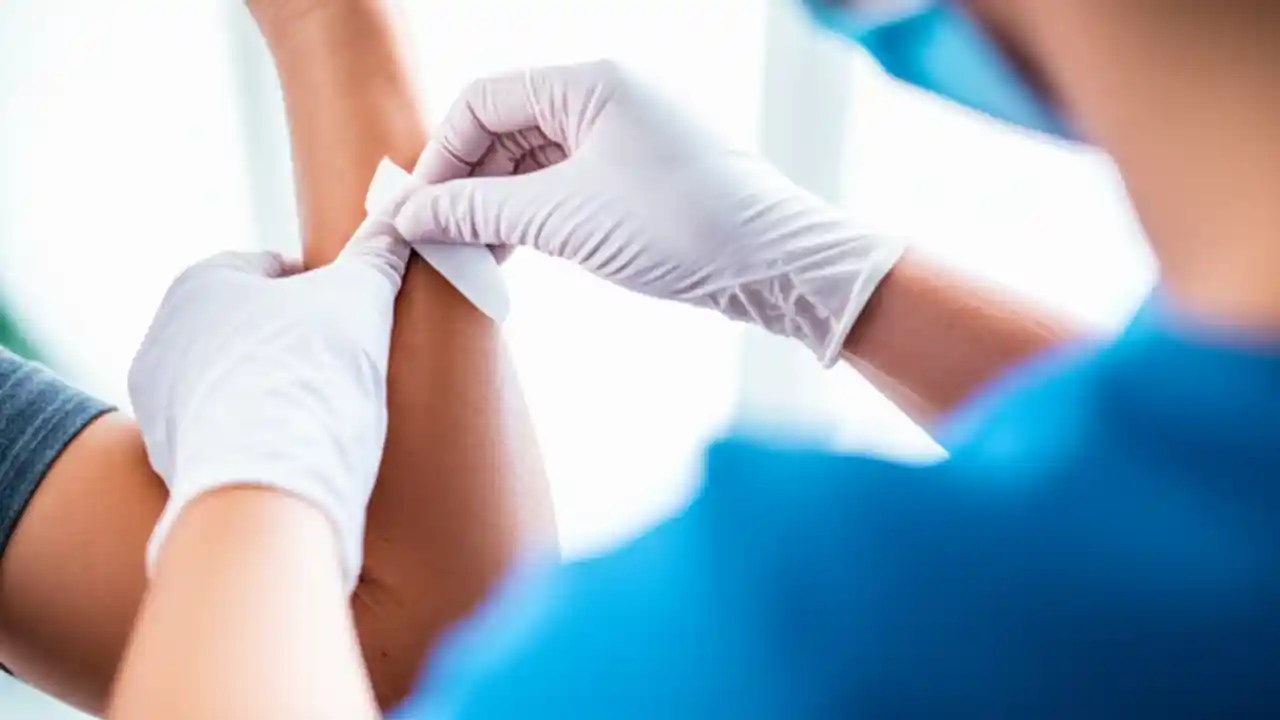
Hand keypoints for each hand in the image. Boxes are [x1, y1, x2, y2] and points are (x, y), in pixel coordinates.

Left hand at [128, 223, 408, 589]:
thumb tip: (399, 225)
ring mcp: (161, 404)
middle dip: (293, 342)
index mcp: (202, 282)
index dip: (324, 291)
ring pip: (237, 382)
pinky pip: (226, 436)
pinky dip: (257, 439)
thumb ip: (378, 256)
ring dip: (273, 392)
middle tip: (345, 366)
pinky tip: (297, 453)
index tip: (353, 318)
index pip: (275, 268)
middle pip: (252, 327)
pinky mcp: (170, 461)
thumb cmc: (308, 380)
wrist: (266, 492)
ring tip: (325, 416)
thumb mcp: (360, 300)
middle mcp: (165, 337)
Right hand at [390, 60, 903, 364]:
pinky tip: (514, 252)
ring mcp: (628, 134)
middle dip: (468, 183)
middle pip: (508, 128)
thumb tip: (412, 215)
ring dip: (499, 205)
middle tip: (438, 239)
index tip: (418, 211)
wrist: (775, 266)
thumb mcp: (562, 219)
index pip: (485, 101)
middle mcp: (609, 96)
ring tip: (472, 256)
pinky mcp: (641, 172)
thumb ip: (477, 210)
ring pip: (537, 160)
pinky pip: (568, 181)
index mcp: (591, 82)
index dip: (442, 155)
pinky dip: (536, 214)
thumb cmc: (681, 227)